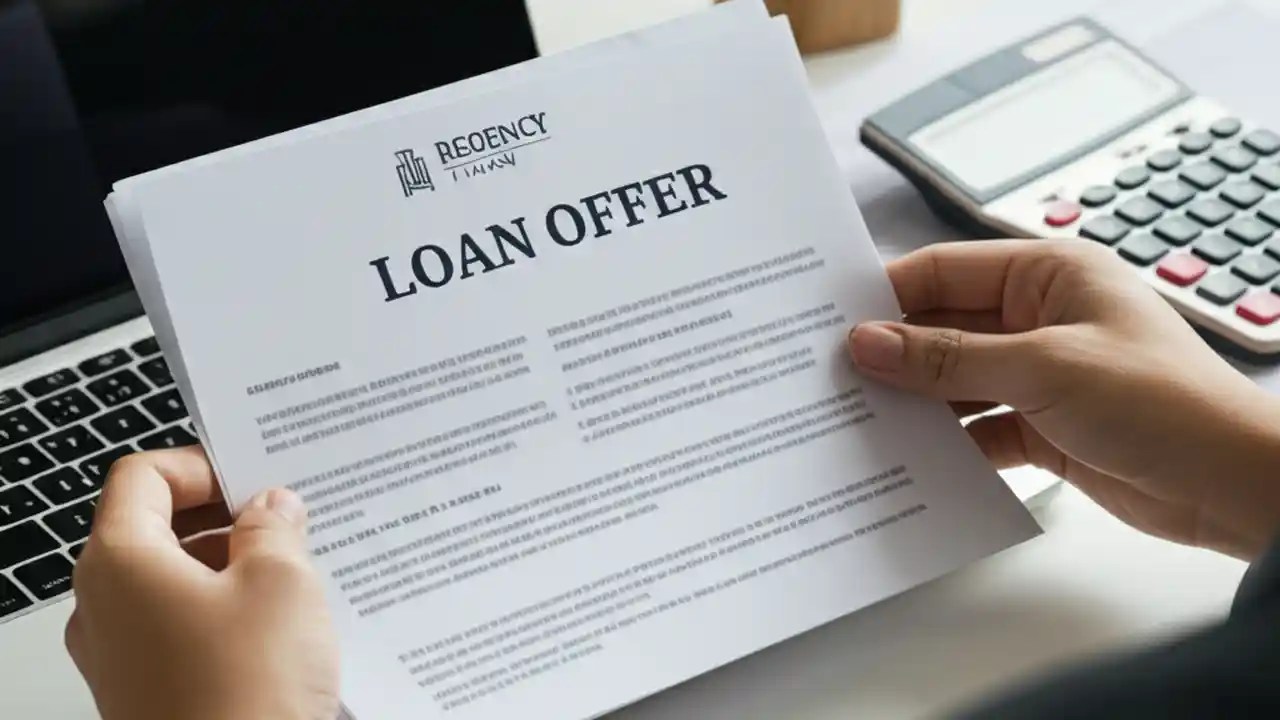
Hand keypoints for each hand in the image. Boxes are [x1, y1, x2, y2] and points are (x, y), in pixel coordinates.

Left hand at [66, 447, 339, 719]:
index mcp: (121, 561)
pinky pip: (184, 630)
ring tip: (297, 580)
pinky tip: (282, 631)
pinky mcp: (150, 692)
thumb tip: (272, 509)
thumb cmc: (245, 699)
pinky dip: (228, 615)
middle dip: (227, 519)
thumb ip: (274, 529)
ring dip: (234, 569)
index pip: (143, 476)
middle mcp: (105, 606)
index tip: (255, 478)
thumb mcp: (283, 584)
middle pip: (156, 528)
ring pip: (174, 581)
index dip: (203, 465)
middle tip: (287, 524)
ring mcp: (122, 655)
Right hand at [849, 240, 1279, 559]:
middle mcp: (1041, 318)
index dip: (889, 294)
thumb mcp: (1043, 367)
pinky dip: (948, 444)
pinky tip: (912, 460)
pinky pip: (977, 428)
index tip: (834, 321)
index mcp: (1049, 275)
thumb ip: (949, 358)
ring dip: (917, 402)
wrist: (1234, 483)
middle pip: (945, 328)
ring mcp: (1041, 374)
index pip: (947, 271)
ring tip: (859, 420)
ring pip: (956, 381)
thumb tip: (870, 342)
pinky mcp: (1044, 426)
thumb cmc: (1165, 402)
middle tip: (834, 376)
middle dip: (895, 354)